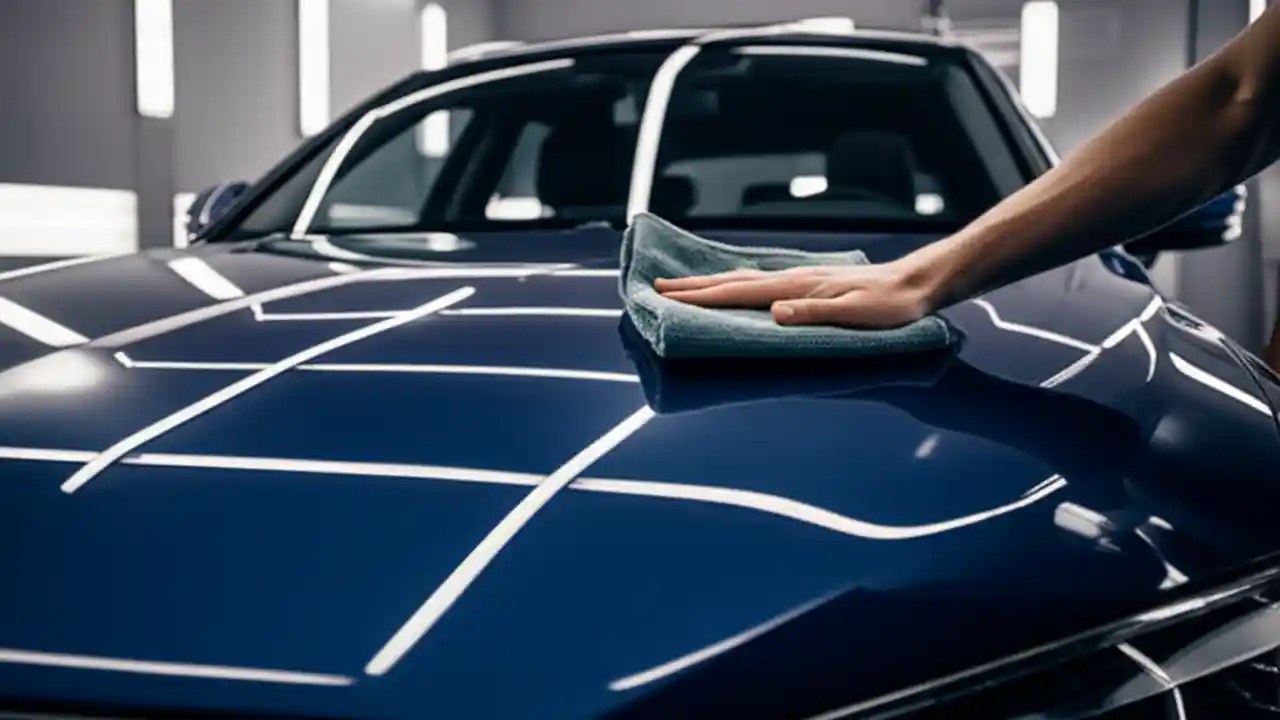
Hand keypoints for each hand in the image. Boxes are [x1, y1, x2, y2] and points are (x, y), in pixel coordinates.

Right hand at [654, 261, 937, 328]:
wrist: (915, 283)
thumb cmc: (890, 305)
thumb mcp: (857, 313)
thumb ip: (815, 312)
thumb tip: (774, 311)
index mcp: (798, 287)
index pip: (740, 293)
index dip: (703, 297)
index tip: (670, 298)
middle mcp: (792, 279)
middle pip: (732, 281)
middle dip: (693, 286)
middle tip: (657, 287)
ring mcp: (798, 278)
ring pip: (743, 279)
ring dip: (709, 282)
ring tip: (682, 285)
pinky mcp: (806, 282)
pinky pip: (758, 282)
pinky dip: (734, 283)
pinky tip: (732, 286)